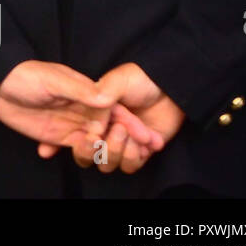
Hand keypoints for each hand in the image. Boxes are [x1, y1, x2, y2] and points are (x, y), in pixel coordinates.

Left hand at [0, 60, 158, 154]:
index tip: (149, 138)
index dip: (132, 124)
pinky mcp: (56, 135)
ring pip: (95, 141)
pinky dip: (78, 155)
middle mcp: (82, 108)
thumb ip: (78, 89)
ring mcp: (70, 122)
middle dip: (125, 141)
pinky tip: (81, 159)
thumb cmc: (24, 75)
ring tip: (104, 156)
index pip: (114, 110)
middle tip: (138, 154)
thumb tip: (104, 97)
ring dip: (102, 150)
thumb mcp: (51, 79)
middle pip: (110, 128)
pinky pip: (73, 149)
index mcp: (86, 91)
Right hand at [65, 63, 183, 173]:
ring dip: (121, 151)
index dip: (81, 143)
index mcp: (90, 116)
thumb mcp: (116, 82)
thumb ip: (101, 98)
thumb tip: (93, 123)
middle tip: (119, 130)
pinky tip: (149, 138)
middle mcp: (102, 132)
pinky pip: (131, 165)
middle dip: (102, 149)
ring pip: (109, 164)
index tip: (93, 137)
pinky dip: (137, 155)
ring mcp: (120, 144)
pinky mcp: (138, 152)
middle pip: (88, 157)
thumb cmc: (140, 80)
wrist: (170, 89)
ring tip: (136, 133)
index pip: (75, 138)